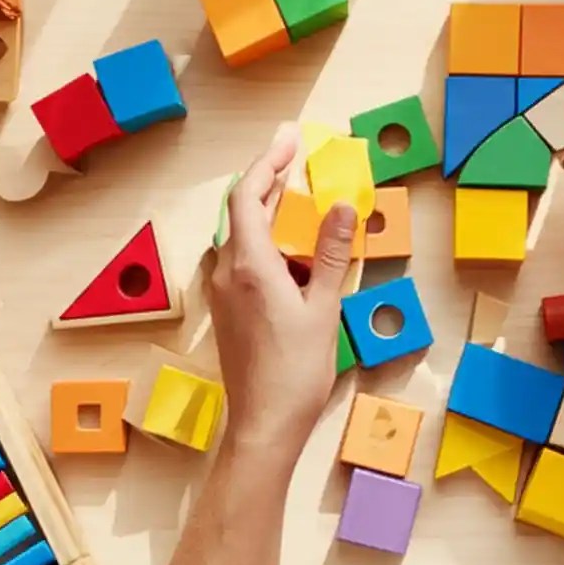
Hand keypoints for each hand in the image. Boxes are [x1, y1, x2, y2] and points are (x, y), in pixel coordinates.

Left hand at [208, 125, 356, 460]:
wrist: (264, 424)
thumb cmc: (295, 372)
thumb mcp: (323, 308)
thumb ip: (330, 254)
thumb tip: (341, 207)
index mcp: (249, 266)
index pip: (249, 195)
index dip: (268, 162)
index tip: (290, 140)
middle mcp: (226, 273)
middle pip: (243, 212)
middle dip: (272, 183)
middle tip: (300, 162)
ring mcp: (222, 293)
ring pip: (242, 237)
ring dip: (271, 215)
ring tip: (304, 206)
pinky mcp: (227, 310)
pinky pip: (243, 262)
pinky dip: (268, 245)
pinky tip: (294, 256)